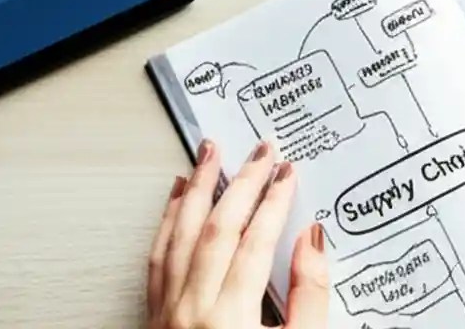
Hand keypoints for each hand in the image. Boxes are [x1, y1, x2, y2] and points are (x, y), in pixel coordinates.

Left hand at [148, 139, 328, 328]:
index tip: (287, 174)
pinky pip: (157, 257)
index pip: (256, 242)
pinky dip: (169, 220)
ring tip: (209, 156)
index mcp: (231, 318)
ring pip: (180, 235)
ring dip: (198, 189)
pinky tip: (178, 197)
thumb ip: (309, 296)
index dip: (275, 202)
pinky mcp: (153, 315)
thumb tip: (311, 242)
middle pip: (218, 229)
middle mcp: (192, 308)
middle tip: (259, 151)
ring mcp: (168, 311)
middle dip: (242, 183)